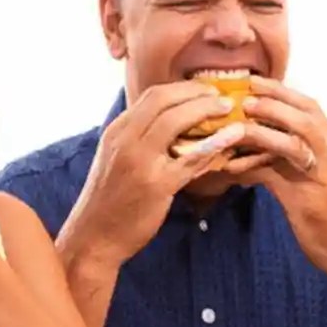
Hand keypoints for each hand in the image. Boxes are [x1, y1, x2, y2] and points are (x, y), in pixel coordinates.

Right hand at [64, 83, 244, 266]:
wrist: (94, 238)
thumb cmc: (110, 201)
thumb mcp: (117, 160)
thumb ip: (139, 139)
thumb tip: (170, 125)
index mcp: (117, 131)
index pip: (152, 95)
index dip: (183, 88)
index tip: (205, 90)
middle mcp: (125, 140)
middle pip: (164, 100)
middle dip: (198, 93)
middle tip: (223, 96)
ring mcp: (140, 161)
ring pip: (176, 121)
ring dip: (207, 110)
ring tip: (230, 109)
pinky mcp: (156, 184)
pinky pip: (191, 158)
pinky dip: (214, 144)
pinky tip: (231, 139)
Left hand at [224, 76, 326, 277]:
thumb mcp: (318, 183)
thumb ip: (293, 163)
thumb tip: (257, 153)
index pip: (310, 107)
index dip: (281, 92)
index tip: (255, 80)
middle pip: (304, 113)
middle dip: (273, 97)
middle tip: (243, 87)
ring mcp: (321, 174)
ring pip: (295, 136)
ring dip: (266, 122)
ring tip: (239, 114)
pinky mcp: (306, 197)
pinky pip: (275, 173)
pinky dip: (250, 166)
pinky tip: (229, 167)